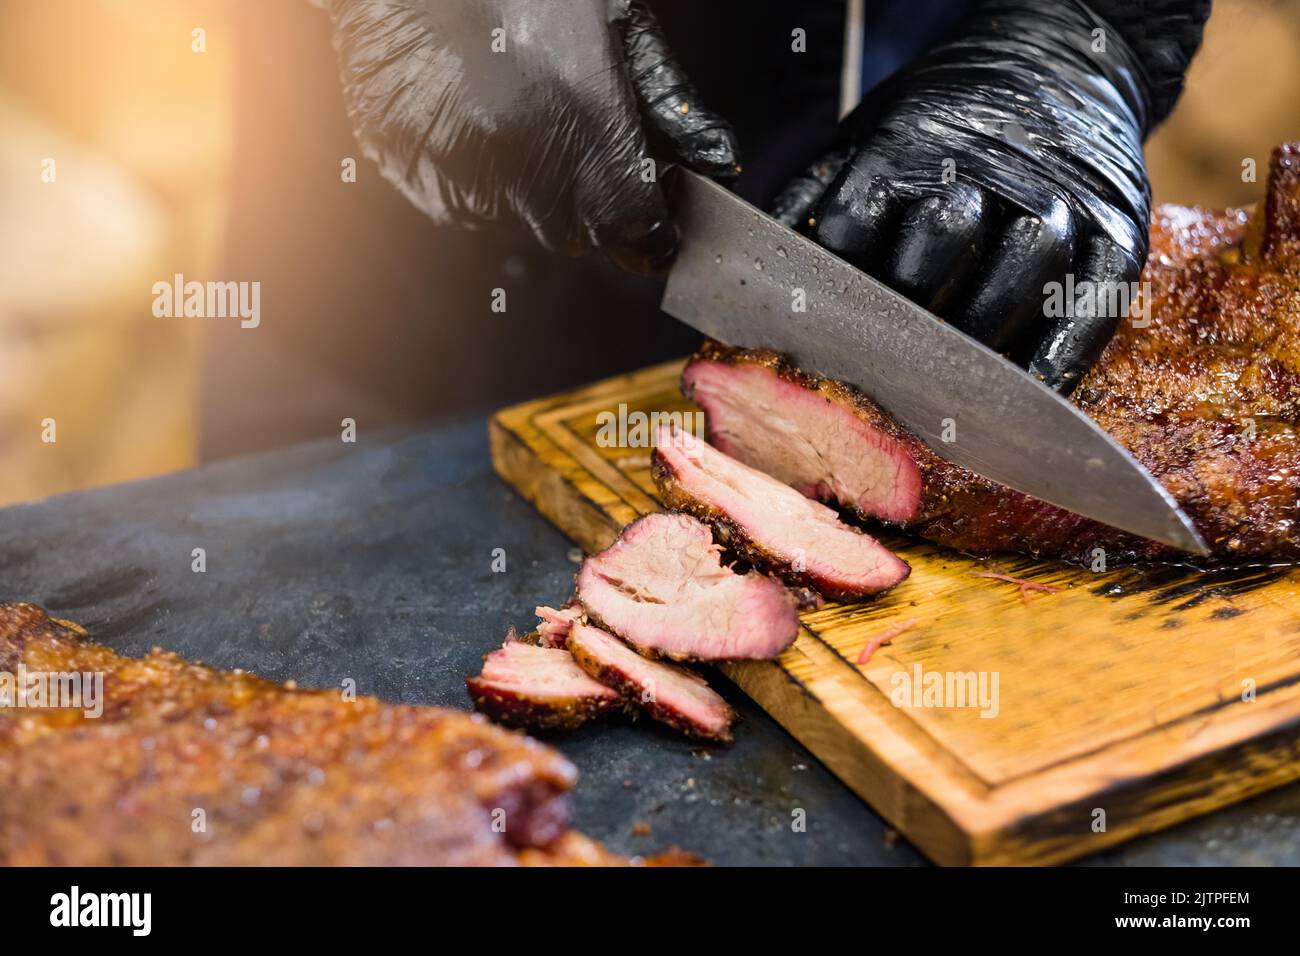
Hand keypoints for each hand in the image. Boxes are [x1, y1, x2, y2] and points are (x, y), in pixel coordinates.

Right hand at [326, 0, 738, 274]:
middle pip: (579, 232)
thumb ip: (668, 100)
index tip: (655, 221)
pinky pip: (468, 205)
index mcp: (583, 118)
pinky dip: (484, 177)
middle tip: (579, 138)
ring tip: (522, 110)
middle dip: (593, 201)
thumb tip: (712, 158)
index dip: (651, 230)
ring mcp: (463, 173)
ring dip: (536, 187)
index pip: (635, 228)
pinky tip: (480, 114)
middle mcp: (522, 159)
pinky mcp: (416, 174)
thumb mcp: (617, 21)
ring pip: (523, 222)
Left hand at [771, 0, 1152, 391]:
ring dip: (976, 346)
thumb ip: (813, 194)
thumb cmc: (945, 124)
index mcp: (910, 146)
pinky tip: (1028, 396)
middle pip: (934, 255)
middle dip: (899, 321)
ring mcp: (1060, 201)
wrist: (1061, 63)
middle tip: (885, 371)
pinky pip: (1090, 304)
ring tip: (950, 392)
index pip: (856, 229)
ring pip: (1014, 282)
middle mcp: (989, 168)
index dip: (834, 290)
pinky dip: (1059, 357)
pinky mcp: (1119, 230)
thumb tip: (752, 258)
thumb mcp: (867, 135)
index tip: (823, 337)